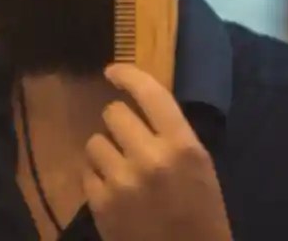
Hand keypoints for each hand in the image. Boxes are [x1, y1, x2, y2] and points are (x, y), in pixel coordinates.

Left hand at [82, 64, 230, 240]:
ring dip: (105, 151)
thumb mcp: (200, 169)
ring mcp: (122, 180)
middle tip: (128, 139)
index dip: (127, 75)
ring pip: (94, 140)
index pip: (150, 93)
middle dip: (118, 123)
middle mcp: (150, 157)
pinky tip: (113, 190)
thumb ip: (173, 137)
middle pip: (113, 113)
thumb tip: (141, 106)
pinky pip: (86, 169)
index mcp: (183, 146)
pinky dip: (96, 176)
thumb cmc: (201, 216)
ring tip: (121, 169)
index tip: (112, 71)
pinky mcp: (101, 202)